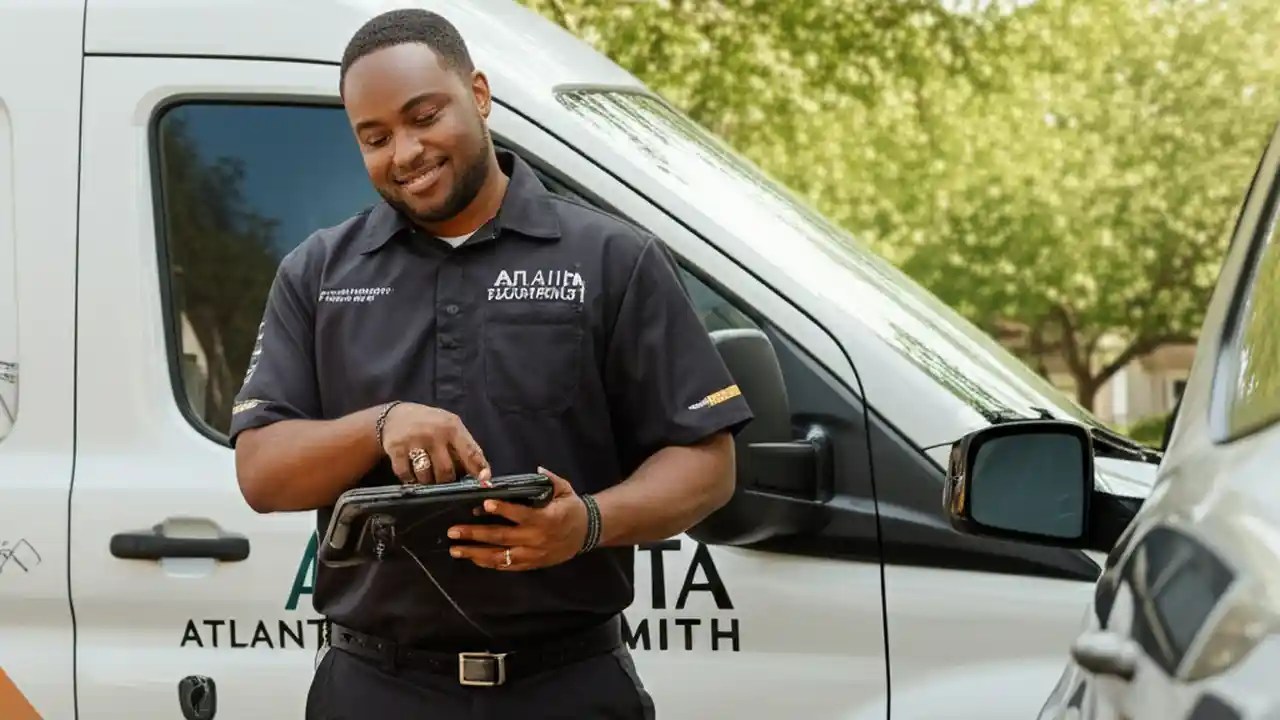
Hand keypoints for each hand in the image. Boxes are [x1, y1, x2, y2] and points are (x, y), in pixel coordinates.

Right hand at [379, 402, 491, 484]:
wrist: (395, 416)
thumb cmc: (430, 424)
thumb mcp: (451, 427)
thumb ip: (466, 447)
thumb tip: (483, 475)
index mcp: (452, 427)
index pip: (470, 451)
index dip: (478, 468)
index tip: (484, 481)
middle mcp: (434, 434)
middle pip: (446, 471)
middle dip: (447, 481)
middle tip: (444, 479)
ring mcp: (414, 441)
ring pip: (426, 476)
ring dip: (427, 481)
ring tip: (427, 474)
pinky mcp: (396, 449)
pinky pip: (406, 475)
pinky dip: (409, 479)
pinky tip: (411, 472)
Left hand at [447, 467, 587, 570]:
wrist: (586, 534)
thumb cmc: (572, 509)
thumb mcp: (566, 490)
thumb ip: (551, 480)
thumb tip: (538, 468)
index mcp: (545, 519)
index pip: (520, 514)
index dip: (502, 509)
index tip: (484, 504)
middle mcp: (535, 539)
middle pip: (501, 537)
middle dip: (475, 534)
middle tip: (453, 531)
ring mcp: (531, 554)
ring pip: (500, 556)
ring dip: (475, 553)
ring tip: (455, 549)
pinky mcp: (530, 564)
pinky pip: (506, 566)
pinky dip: (488, 563)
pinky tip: (472, 558)